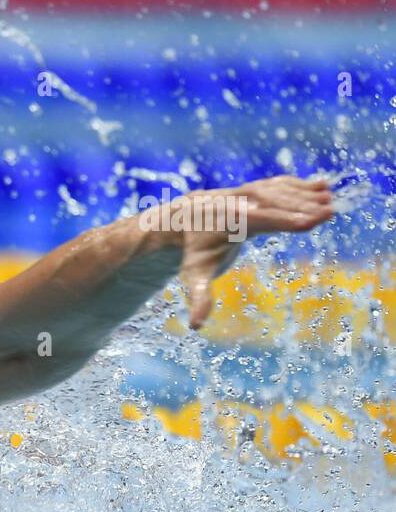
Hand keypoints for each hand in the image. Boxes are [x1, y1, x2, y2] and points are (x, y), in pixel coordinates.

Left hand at [147, 176, 333, 328]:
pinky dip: (298, 184)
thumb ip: (199, 298)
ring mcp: (245, 192)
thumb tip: (196, 326)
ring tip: (329, 196)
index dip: (287, 220)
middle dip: (302, 205)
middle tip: (329, 210)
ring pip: (278, 190)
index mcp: (230, 222)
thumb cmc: (193, 250)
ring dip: (304, 193)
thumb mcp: (194, 275)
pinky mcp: (251, 189)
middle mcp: (239, 202)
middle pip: (274, 202)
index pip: (262, 220)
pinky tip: (320, 185)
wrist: (181, 220)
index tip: (312, 220)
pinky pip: (277, 184)